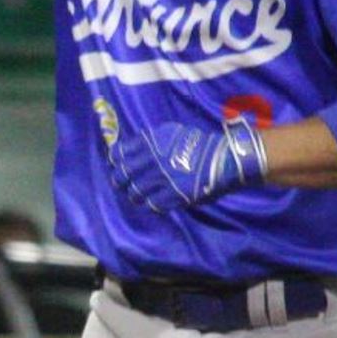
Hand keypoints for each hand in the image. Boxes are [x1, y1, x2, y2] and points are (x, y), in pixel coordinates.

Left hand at [110, 115, 266, 210]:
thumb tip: (132, 150)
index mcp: (150, 142)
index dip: (115, 161)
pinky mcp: (172, 196)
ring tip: (138, 196)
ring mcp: (161, 179)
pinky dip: (152, 204)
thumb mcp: (171, 133)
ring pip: (135, 192)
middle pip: (123, 175)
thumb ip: (150, 141)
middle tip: (123, 184)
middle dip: (120, 181)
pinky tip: (156, 201)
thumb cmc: (197, 144)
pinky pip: (153, 204)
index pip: (119, 153)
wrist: (221, 159)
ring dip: (135, 195)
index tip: (116, 165)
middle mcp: (152, 160)